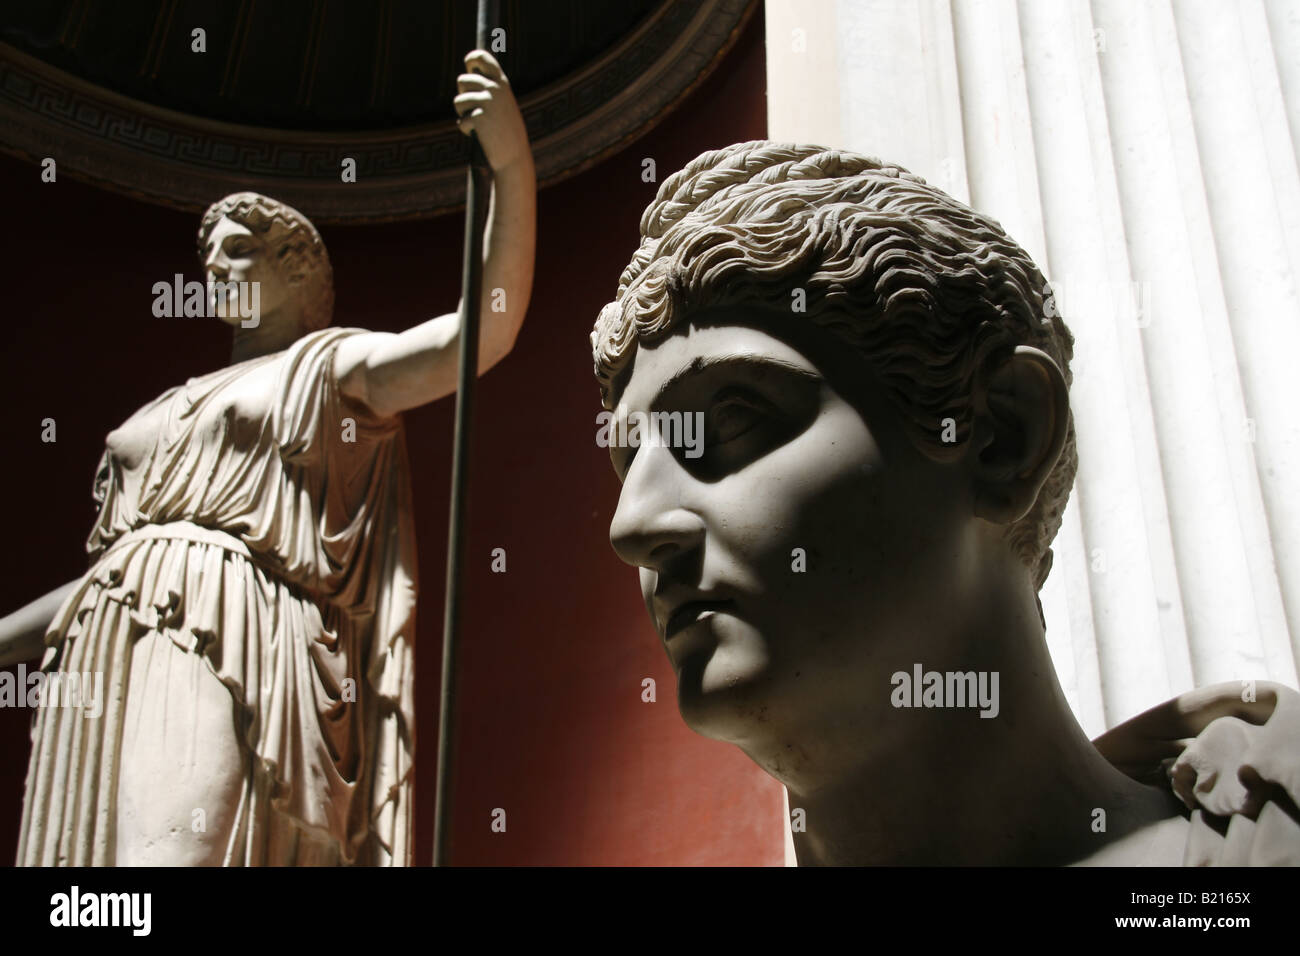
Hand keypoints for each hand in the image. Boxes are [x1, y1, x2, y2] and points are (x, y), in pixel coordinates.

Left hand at [455, 50, 530, 172]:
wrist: (514, 156)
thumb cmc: (507, 132)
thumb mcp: (502, 105)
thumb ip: (488, 89)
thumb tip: (467, 76)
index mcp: (501, 83)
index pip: (480, 57)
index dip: (471, 61)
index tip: (469, 70)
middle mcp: (494, 89)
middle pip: (462, 80)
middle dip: (463, 96)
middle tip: (475, 110)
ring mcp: (486, 102)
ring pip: (458, 101)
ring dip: (463, 114)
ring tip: (478, 124)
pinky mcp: (477, 117)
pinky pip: (461, 121)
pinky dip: (467, 130)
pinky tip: (481, 136)